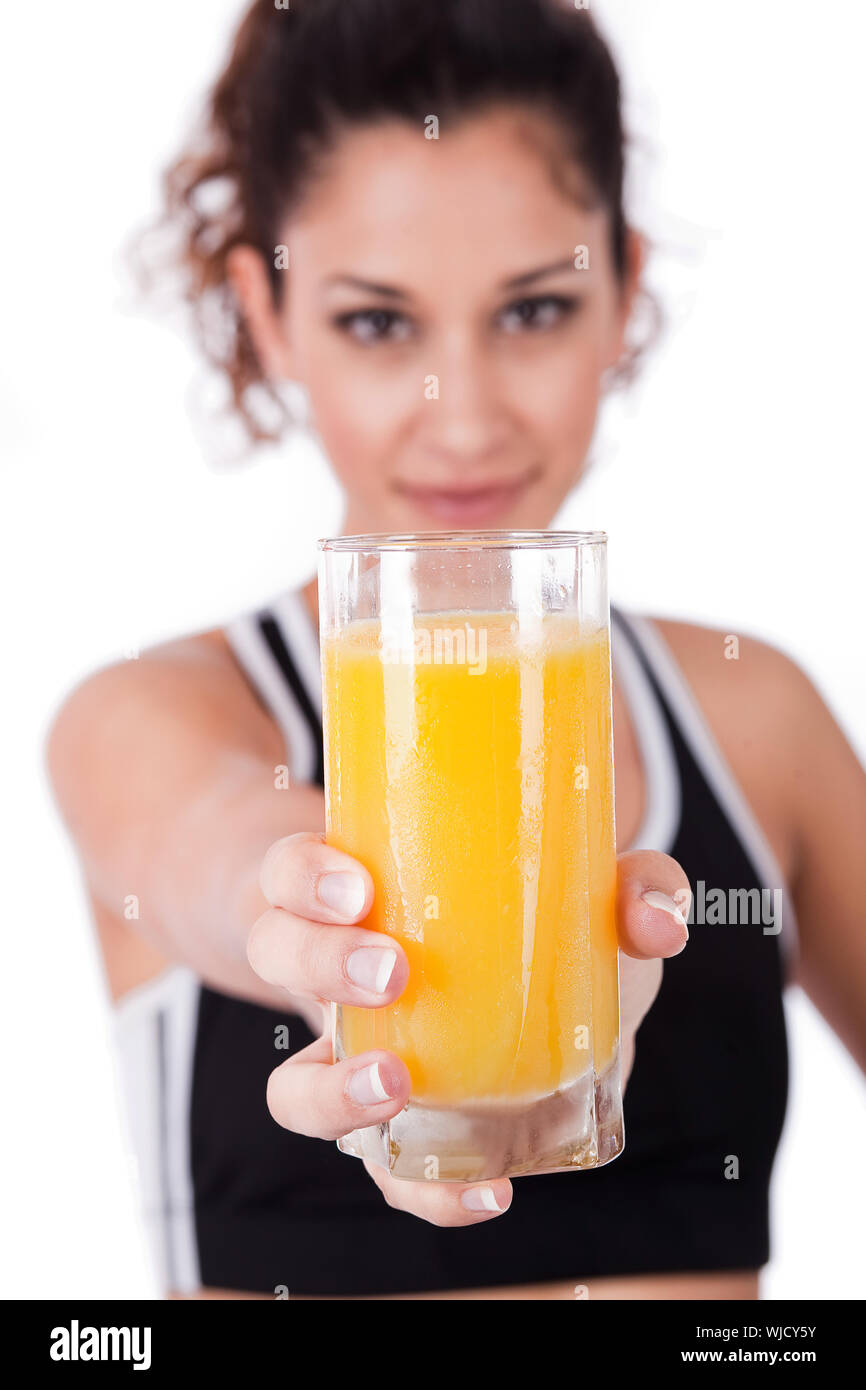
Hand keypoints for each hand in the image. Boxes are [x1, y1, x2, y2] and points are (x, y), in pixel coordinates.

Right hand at [247, 833, 689, 1226]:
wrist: (547, 1001)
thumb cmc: (547, 923)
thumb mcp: (592, 891)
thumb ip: (636, 888)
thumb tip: (656, 925)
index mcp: (360, 893)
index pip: (291, 870)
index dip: (304, 878)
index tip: (361, 889)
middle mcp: (334, 972)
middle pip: (276, 955)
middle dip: (319, 964)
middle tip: (393, 969)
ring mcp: (358, 1059)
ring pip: (291, 1086)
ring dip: (332, 1092)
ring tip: (397, 1085)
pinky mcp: (405, 1132)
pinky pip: (382, 1173)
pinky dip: (427, 1192)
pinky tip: (490, 1192)